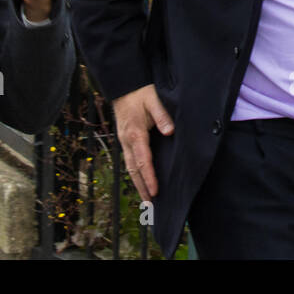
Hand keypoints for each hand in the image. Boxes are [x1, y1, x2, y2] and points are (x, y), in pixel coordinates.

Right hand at [112, 84, 174, 200]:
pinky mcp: (126, 140)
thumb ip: (162, 115)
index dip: (149, 177)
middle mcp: (127, 140)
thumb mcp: (153, 100)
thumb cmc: (141, 93)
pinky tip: (142, 181)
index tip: (155, 191)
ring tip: (147, 200)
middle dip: (142, 188)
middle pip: (134, 169)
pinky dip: (136, 174)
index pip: (143, 160)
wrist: (124, 86)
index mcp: (135, 133)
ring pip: (130, 167)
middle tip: (150, 206)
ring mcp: (124, 141)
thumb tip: (170, 131)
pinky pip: (130, 161)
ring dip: (138, 184)